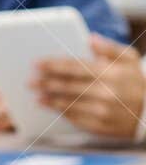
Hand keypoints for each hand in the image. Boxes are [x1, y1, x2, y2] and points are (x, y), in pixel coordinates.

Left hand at [31, 34, 145, 140]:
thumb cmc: (136, 81)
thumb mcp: (130, 59)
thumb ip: (109, 48)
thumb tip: (89, 38)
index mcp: (111, 73)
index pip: (75, 67)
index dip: (53, 65)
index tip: (36, 63)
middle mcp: (106, 93)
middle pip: (68, 86)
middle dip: (46, 83)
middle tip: (29, 81)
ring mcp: (103, 112)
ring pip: (69, 104)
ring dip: (50, 99)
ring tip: (36, 95)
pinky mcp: (101, 126)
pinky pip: (76, 119)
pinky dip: (61, 112)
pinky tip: (51, 106)